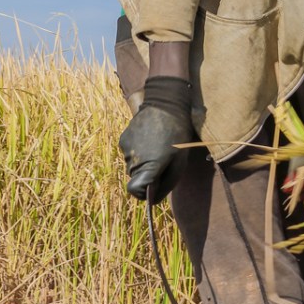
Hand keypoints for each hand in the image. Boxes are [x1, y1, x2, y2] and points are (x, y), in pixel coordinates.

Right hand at [119, 76, 194, 201]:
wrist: (165, 104)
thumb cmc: (178, 134)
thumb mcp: (180, 162)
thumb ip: (167, 183)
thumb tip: (155, 199)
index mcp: (148, 166)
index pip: (135, 190)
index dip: (144, 193)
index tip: (154, 188)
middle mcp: (133, 159)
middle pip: (135, 178)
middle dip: (147, 177)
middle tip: (163, 163)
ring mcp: (126, 148)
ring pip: (133, 165)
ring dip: (143, 163)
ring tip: (158, 148)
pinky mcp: (123, 138)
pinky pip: (130, 153)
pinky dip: (139, 151)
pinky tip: (151, 139)